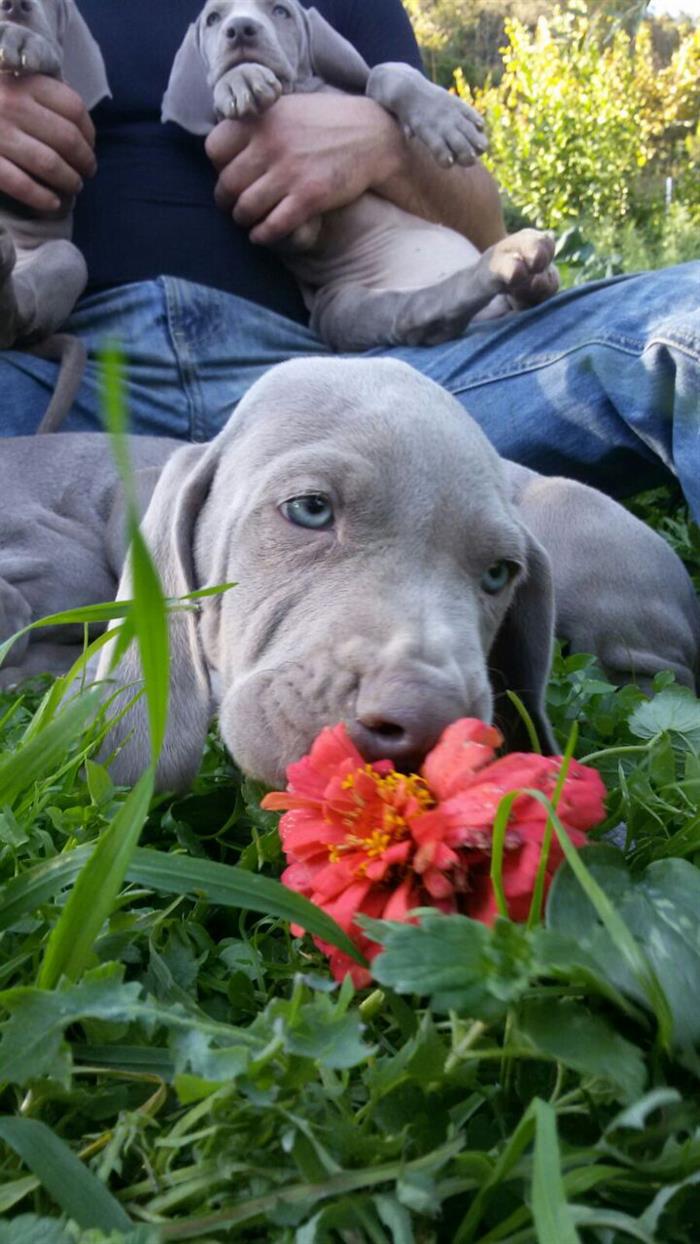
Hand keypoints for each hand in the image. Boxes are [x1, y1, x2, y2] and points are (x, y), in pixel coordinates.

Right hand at [0, 75, 95, 211]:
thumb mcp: (8, 79)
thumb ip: (36, 91)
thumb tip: (79, 127)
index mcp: (20, 81)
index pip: (73, 108)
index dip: (89, 132)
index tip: (90, 145)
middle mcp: (11, 105)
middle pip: (67, 139)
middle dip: (84, 161)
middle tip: (87, 172)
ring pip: (50, 164)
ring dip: (69, 181)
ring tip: (73, 187)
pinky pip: (21, 184)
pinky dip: (42, 197)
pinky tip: (52, 203)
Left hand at [205, 92, 403, 245]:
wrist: (371, 135)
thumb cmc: (325, 122)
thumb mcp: (285, 108)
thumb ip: (256, 124)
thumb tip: (226, 146)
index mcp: (261, 120)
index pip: (215, 149)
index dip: (217, 166)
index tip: (228, 174)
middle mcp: (270, 145)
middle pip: (227, 185)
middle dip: (226, 201)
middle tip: (234, 207)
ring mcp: (289, 173)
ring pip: (246, 209)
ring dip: (243, 221)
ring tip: (249, 221)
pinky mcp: (308, 197)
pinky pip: (272, 226)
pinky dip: (262, 235)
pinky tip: (262, 235)